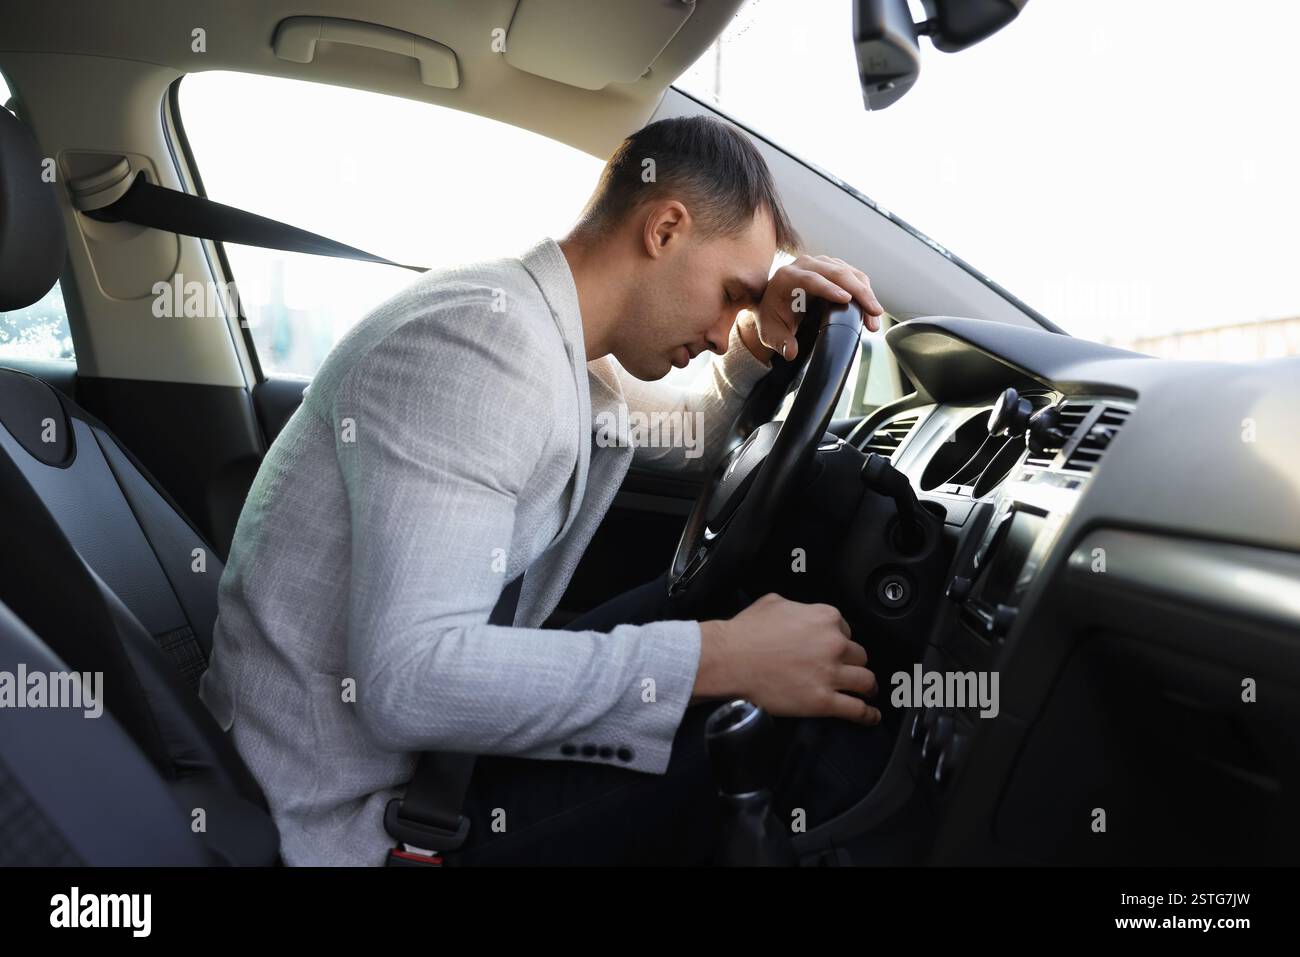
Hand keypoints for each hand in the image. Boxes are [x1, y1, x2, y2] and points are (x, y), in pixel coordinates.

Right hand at [694, 593, 880, 724]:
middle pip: (859, 655)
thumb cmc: (745, 633)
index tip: (834, 648)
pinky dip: (868, 714)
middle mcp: (833, 644)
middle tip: (845, 669)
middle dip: (852, 662)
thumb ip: (798, 607)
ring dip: (867, 687)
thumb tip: (801, 612)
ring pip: (866, 681)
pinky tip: (871, 716)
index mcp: (824, 618)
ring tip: (866, 691)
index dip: (839, 640)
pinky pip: (856, 709)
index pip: (846, 630)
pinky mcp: (822, 701)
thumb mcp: (774, 602)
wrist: (728, 660)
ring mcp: (830, 674)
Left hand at [738, 255, 883, 363]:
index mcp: (787, 276)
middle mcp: (806, 264)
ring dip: (866, 293)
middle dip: (858, 292)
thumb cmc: (773, 316)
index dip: (828, 288)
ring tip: (875, 315)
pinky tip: (872, 309)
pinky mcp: (835, 268)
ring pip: (850, 273)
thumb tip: (791, 352)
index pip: (810, 279)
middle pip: (836, 272)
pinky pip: (855, 276)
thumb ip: (779, 341)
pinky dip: (866, 291)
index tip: (845, 299)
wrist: (776, 302)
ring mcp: (823, 264)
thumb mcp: (770, 332)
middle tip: (873, 312)